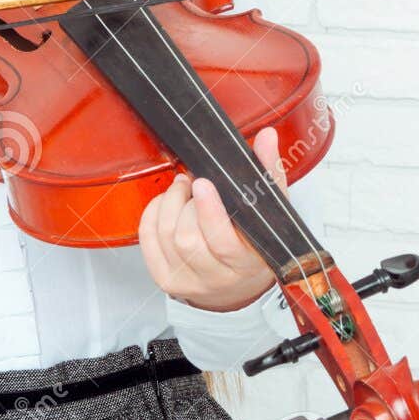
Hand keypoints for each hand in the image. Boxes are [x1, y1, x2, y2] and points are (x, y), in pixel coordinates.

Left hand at [138, 125, 287, 312]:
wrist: (240, 283)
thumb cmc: (255, 242)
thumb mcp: (270, 210)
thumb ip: (269, 172)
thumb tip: (267, 136)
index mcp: (246, 263)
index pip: (222, 243)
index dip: (208, 212)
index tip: (202, 183)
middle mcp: (216, 279)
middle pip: (187, 238)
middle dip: (185, 202)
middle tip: (192, 182)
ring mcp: (188, 282)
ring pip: (165, 236)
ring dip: (169, 203)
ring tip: (182, 189)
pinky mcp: (166, 278)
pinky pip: (148, 240)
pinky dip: (153, 214)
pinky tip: (166, 204)